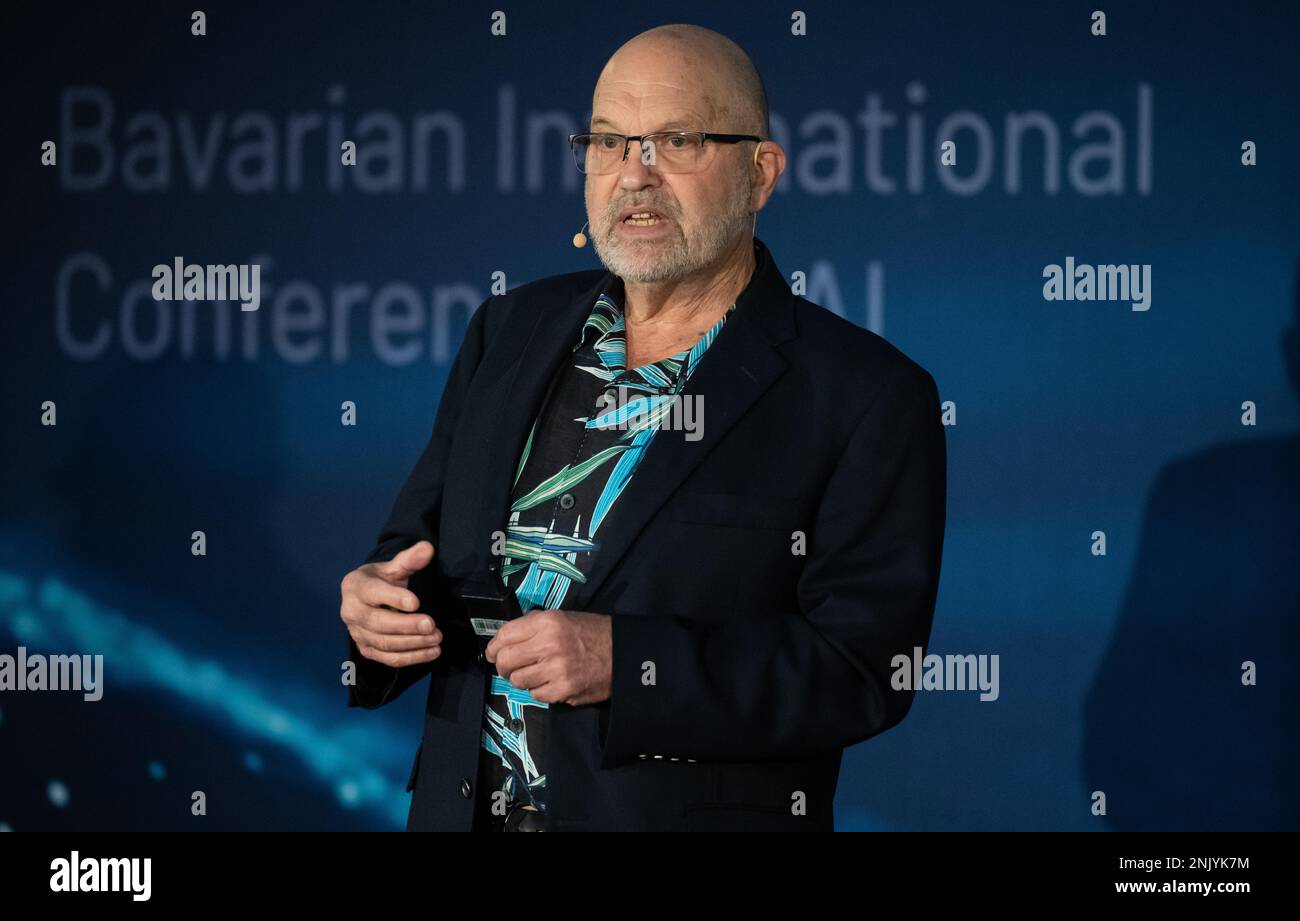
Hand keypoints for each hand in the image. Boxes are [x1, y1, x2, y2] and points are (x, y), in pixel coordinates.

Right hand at [340, 540, 442, 667]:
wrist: (364, 598)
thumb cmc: (380, 581)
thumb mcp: (393, 567)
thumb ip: (409, 559)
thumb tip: (427, 549)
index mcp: (355, 587)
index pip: (373, 593)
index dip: (394, 598)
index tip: (416, 602)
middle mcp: (351, 612)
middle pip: (378, 623)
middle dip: (407, 626)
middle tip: (432, 625)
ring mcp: (357, 634)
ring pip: (384, 643)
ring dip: (413, 644)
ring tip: (437, 638)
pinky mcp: (367, 650)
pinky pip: (388, 658)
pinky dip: (411, 658)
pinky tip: (432, 652)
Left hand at [485, 609, 611, 705]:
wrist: (622, 652)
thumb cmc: (591, 633)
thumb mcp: (561, 618)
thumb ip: (533, 626)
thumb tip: (504, 640)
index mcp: (547, 622)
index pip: (505, 635)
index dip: (493, 646)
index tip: (493, 653)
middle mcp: (549, 644)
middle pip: (505, 660)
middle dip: (502, 666)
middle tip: (509, 668)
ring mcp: (556, 669)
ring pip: (517, 680)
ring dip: (522, 679)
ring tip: (535, 674)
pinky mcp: (563, 690)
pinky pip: (535, 695)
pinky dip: (539, 691)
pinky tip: (550, 682)